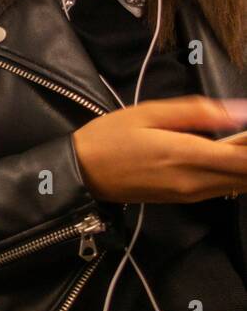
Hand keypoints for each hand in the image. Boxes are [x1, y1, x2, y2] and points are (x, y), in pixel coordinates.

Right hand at [71, 96, 246, 202]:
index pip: (246, 160)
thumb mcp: (147, 113)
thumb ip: (196, 112)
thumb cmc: (108, 138)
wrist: (80, 174)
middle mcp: (195, 181)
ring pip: (241, 185)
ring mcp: (191, 194)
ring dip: (246, 166)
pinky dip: (236, 174)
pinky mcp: (185, 199)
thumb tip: (239, 111)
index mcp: (186, 155)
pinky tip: (231, 155)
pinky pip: (225, 188)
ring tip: (240, 143)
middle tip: (245, 134)